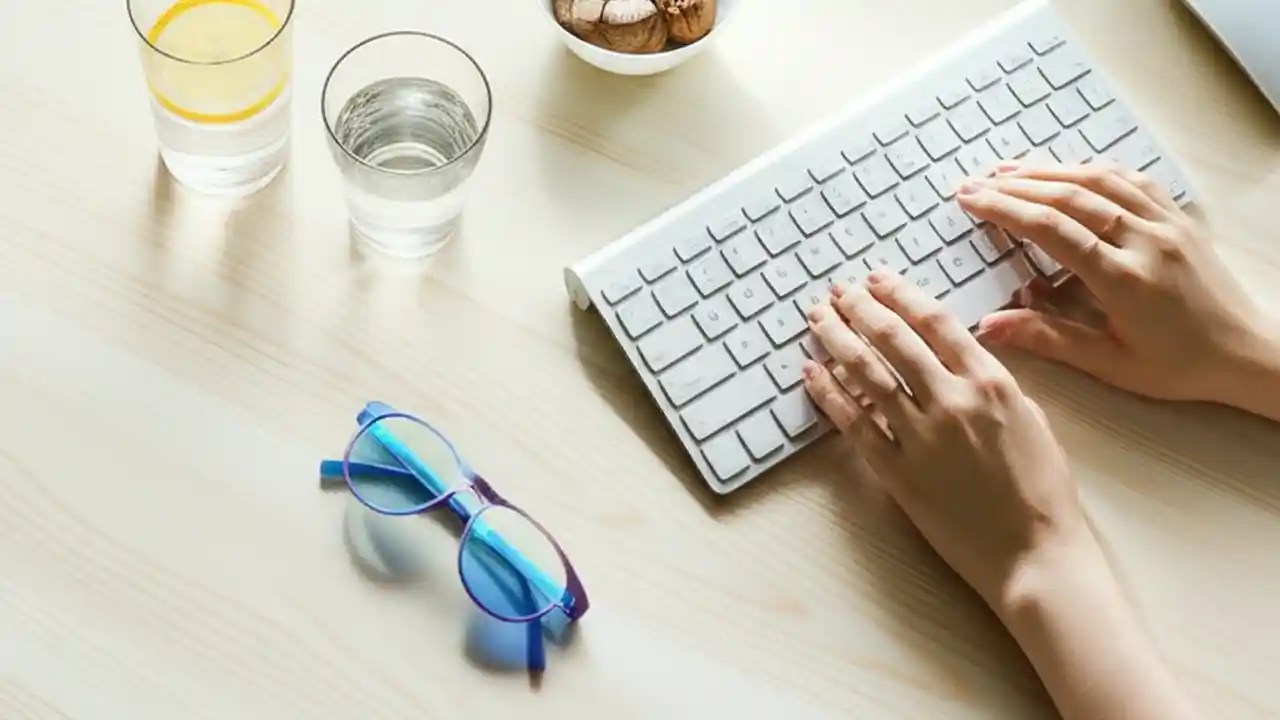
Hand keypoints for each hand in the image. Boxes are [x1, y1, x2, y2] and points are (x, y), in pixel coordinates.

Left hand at [802, 274, 1201, 719]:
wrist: (1036, 554)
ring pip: (867, 375)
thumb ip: (993, 381)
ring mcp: (922, 437)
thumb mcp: (1031, 419)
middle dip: (859, 308)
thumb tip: (959, 352)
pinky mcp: (898, 473)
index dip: (900, 294)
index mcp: (992, 382)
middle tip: (835, 291)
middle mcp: (953, 401)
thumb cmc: (1043, 491)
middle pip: (893, 339)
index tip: (876, 278)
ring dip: (836, 340)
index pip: (935, 322)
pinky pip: (854, 425)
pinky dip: (830, 394)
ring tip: (816, 319)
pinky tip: (812, 372)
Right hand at [956, 162, 1279, 410]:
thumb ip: (1049, 339)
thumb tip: (990, 325)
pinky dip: (1091, 170)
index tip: (970, 201)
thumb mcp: (1110, 364)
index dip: (1005, 209)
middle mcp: (1146, 242)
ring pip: (1099, 180)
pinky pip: (1131, 180)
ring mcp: (1166, 224)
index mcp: (1125, 280)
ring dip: (1048, 171)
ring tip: (1006, 170)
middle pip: (1070, 197)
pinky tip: (1066, 172)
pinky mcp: (1179, 218)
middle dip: (1014, 186)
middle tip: (974, 184)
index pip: (1054, 230)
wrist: (1248, 354)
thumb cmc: (1180, 367)